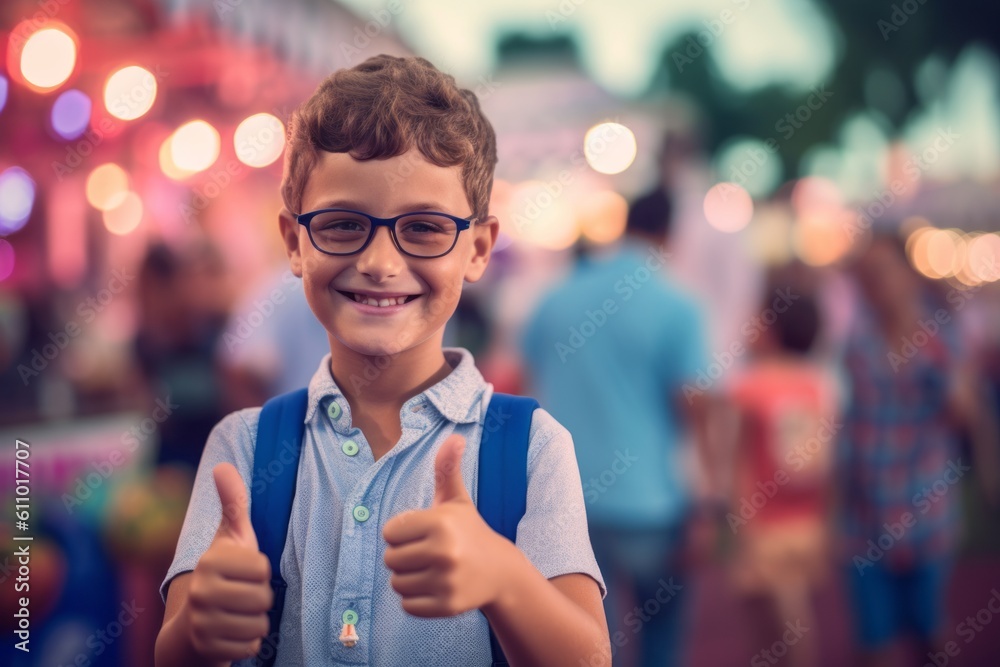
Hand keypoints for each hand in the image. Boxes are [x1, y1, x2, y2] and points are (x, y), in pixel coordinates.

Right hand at [183, 463, 272, 661]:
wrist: (191, 629)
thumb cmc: (221, 575)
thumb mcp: (230, 539)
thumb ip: (233, 503)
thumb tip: (223, 466)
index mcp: (210, 561)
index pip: (263, 568)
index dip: (260, 572)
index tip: (242, 572)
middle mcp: (201, 591)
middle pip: (263, 598)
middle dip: (259, 599)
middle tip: (241, 596)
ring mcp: (202, 622)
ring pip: (260, 623)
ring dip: (255, 621)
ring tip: (236, 614)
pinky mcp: (208, 649)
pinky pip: (251, 645)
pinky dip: (247, 642)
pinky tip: (231, 634)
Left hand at [383, 434, 515, 616]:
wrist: (500, 571)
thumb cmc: (469, 531)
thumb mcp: (456, 500)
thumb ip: (447, 469)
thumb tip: (454, 437)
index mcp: (440, 522)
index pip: (390, 532)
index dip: (402, 533)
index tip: (422, 533)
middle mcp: (444, 551)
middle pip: (390, 559)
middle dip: (404, 556)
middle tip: (427, 553)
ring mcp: (446, 581)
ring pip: (397, 584)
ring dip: (409, 579)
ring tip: (431, 570)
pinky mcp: (447, 606)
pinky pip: (408, 605)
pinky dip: (417, 599)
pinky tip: (436, 587)